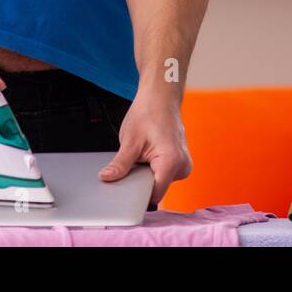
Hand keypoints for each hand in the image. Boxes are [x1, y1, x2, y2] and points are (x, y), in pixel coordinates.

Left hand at [98, 82, 191, 207]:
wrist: (161, 97)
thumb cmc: (149, 112)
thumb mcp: (130, 140)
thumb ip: (119, 164)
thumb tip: (107, 178)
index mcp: (172, 162)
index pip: (153, 194)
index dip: (135, 192)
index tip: (123, 186)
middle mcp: (183, 166)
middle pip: (156, 189)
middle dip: (140, 181)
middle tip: (132, 161)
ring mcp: (184, 166)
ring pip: (159, 182)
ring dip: (146, 174)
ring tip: (142, 153)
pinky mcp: (181, 164)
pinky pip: (163, 175)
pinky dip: (152, 169)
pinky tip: (148, 154)